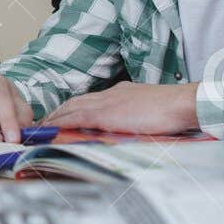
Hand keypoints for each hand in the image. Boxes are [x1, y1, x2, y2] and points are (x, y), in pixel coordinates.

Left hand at [45, 82, 199, 134]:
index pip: (89, 100)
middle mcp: (109, 94)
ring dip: (55, 119)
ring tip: (41, 130)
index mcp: (120, 93)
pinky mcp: (106, 114)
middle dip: (58, 113)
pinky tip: (51, 131)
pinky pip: (77, 118)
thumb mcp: (149, 112)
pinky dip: (62, 124)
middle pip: (75, 102)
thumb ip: (134, 118)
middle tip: (43, 124)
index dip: (73, 109)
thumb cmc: (173, 110)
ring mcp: (106, 103)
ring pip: (71, 109)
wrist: (182, 103)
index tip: (61, 118)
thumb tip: (127, 129)